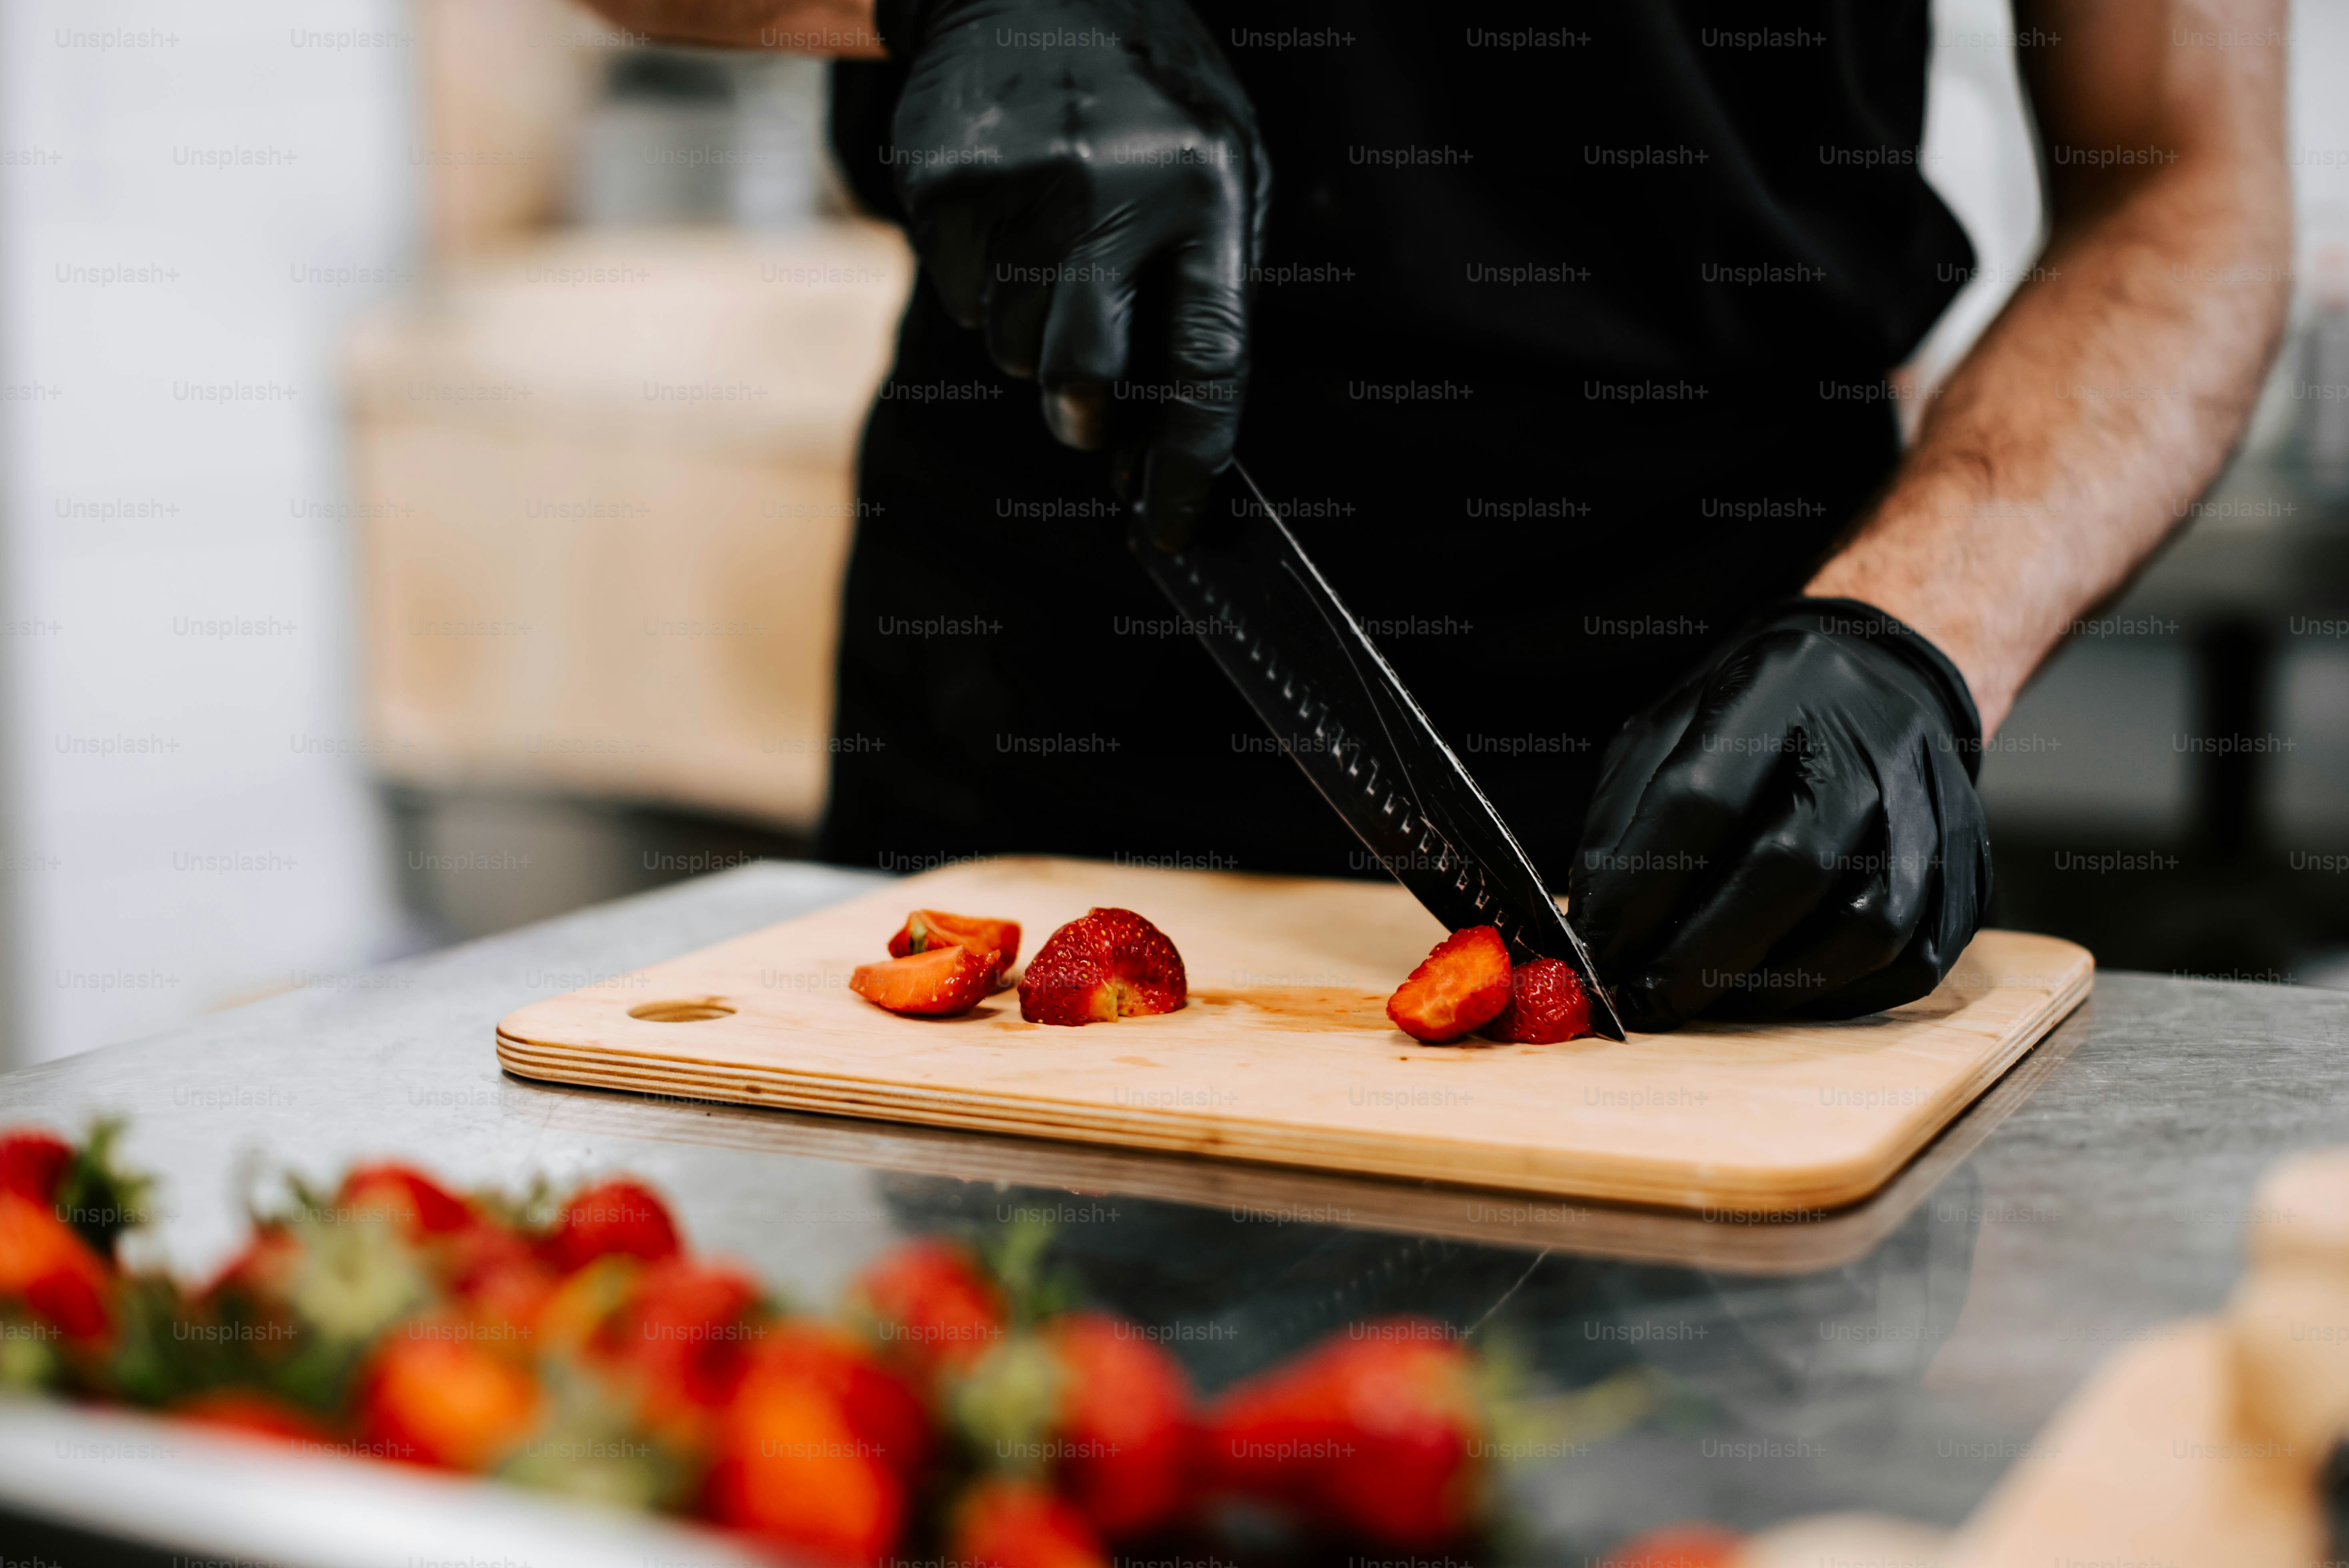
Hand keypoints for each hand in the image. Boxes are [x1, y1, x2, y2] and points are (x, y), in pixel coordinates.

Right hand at [880, 0, 1267, 546]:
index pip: (1207, 359)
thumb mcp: (1221, 168)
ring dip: (1033, 331)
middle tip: (1087, 404)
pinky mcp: (943, 182)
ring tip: (1051, 245)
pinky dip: (985, 283)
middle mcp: (1113, 187)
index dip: (1187, 460)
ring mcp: (1019, 183)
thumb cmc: (1149, 102)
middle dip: (1083, 415)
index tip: (1168, 526)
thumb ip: (1204, 296)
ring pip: (1013, 350)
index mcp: (1206, 188)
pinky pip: (963, 299)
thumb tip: (1160, 446)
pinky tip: (1007, 215)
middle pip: (1083, 376)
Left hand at [1568, 598, 1992, 1029]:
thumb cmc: (1756, 715)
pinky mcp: (1968, 866)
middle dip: (1703, 953)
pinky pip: (1910, 958)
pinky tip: (1776, 993)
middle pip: (1791, 867)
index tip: (1598, 951)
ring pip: (1864, 926)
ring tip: (1707, 1004)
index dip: (1642, 890)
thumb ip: (1624, 818)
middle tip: (1644, 1002)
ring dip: (1771, 986)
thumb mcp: (1669, 727)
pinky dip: (1836, 994)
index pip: (1703, 798)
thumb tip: (1597, 926)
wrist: (1882, 680)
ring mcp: (1935, 805)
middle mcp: (1874, 739)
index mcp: (1782, 684)